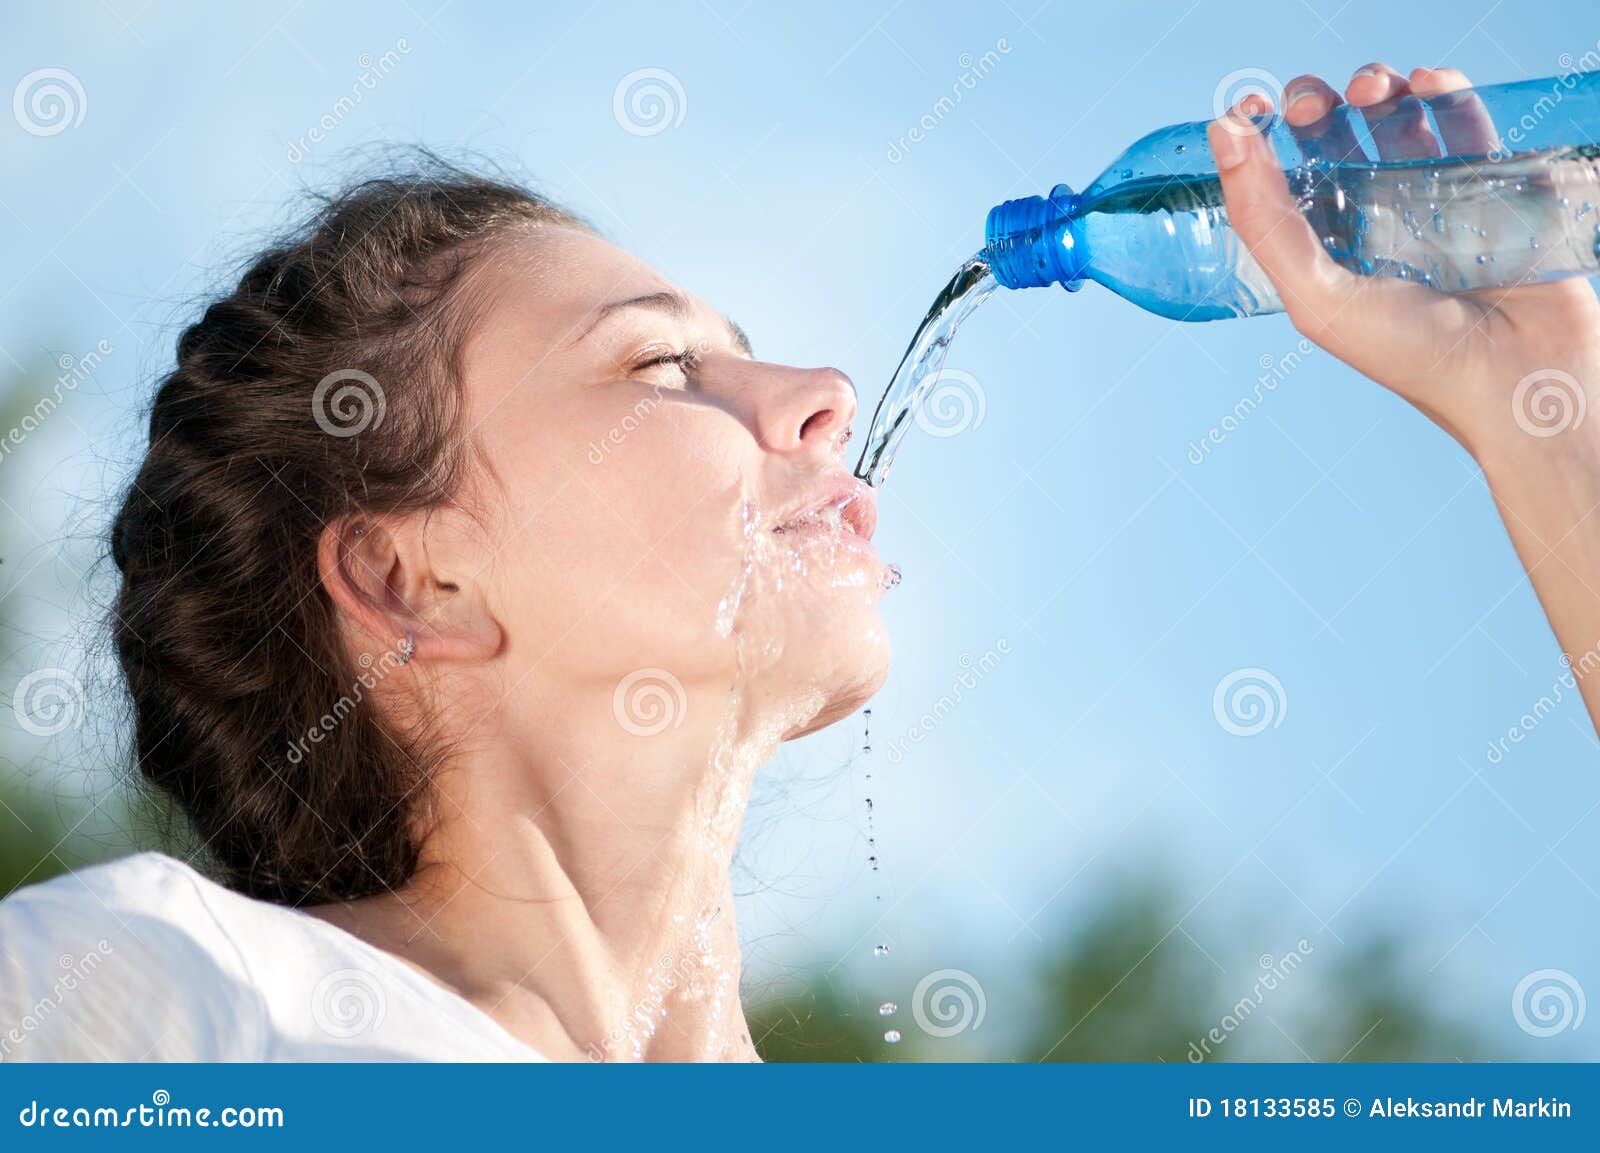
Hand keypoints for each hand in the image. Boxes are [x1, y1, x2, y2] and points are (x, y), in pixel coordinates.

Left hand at [1206, 63, 1599, 465]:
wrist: (1521, 373)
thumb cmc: (1413, 353)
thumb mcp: (1315, 295)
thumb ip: (1264, 220)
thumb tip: (1221, 135)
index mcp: (1321, 254)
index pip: (1279, 181)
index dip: (1261, 139)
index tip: (1252, 106)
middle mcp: (1370, 225)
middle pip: (1332, 142)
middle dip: (1314, 107)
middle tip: (1310, 103)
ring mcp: (1428, 201)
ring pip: (1393, 123)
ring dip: (1374, 91)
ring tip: (1371, 87)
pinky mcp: (1487, 186)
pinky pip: (1461, 124)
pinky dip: (1442, 93)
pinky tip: (1426, 85)